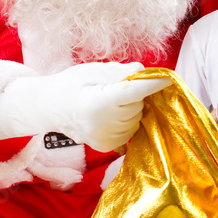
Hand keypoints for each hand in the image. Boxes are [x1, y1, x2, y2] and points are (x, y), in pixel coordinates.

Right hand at [0, 63, 172, 152]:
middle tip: (114, 88)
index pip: (133, 92)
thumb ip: (121, 71)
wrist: (49, 108)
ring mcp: (105, 139)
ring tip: (109, 103)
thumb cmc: (71, 84)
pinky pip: (131, 129)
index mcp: (97, 103)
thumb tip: (146, 74)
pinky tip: (109, 115)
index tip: (168, 78)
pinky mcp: (107, 147)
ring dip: (132, 108)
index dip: (152, 84)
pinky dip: (127, 120)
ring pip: (137, 117)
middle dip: (135, 95)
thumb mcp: (93, 70)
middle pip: (137, 105)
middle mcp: (102, 125)